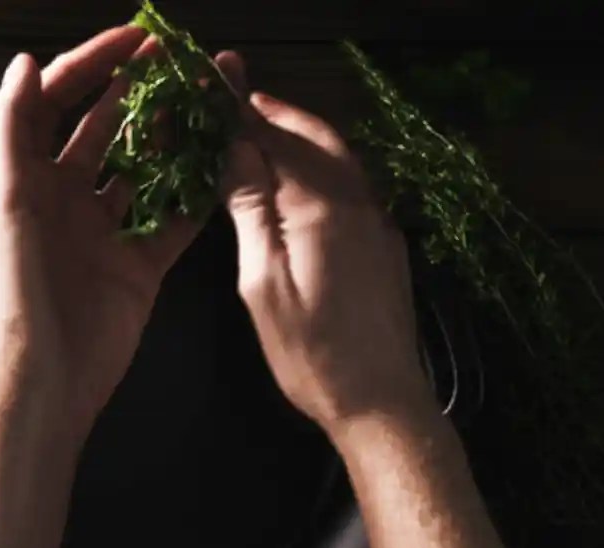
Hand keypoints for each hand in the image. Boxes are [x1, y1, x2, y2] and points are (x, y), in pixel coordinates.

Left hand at [0, 27, 242, 428]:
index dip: (87, 66)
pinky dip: (193, 196)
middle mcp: (61, 203)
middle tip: (175, 60)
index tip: (132, 38)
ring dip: (165, 138)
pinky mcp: (137, 266)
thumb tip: (23, 65)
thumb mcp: (6, 205)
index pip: (52, 106)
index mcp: (24, 184)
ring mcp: (102, 233)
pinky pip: (171, 222)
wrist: (49, 381)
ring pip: (139, 171)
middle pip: (99, 131)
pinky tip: (217, 164)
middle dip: (132, 92)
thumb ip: (11, 132)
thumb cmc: (18, 296)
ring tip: (199, 103)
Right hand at [222, 64, 434, 432]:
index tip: (217, 90)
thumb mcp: (262, 284)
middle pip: (316, 140)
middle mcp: (358, 204)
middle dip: (278, 116)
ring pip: (340, 161)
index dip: (244, 114)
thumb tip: (236, 154)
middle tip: (241, 102)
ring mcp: (378, 224)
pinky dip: (322, 169)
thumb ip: (252, 213)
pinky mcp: (386, 247)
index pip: (277, 142)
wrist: (382, 401)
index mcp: (321, 208)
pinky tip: (301, 183)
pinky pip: (352, 188)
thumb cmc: (310, 353)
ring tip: (266, 134)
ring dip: (303, 139)